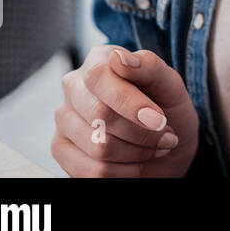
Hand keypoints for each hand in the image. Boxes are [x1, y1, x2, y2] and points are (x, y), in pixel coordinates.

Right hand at [52, 44, 198, 176]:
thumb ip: (149, 66)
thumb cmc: (167, 107)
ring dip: (137, 153)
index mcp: (99, 60)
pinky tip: (137, 162)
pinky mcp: (60, 149)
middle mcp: (74, 86)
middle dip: (142, 133)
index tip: (159, 121)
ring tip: (155, 147)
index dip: (130, 103)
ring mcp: (63, 118)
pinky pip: (92, 170)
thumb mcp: (170, 84)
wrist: (167, 143)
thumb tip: (119, 58)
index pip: (99, 77)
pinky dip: (125, 172)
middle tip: (167, 136)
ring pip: (98, 147)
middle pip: (100, 116)